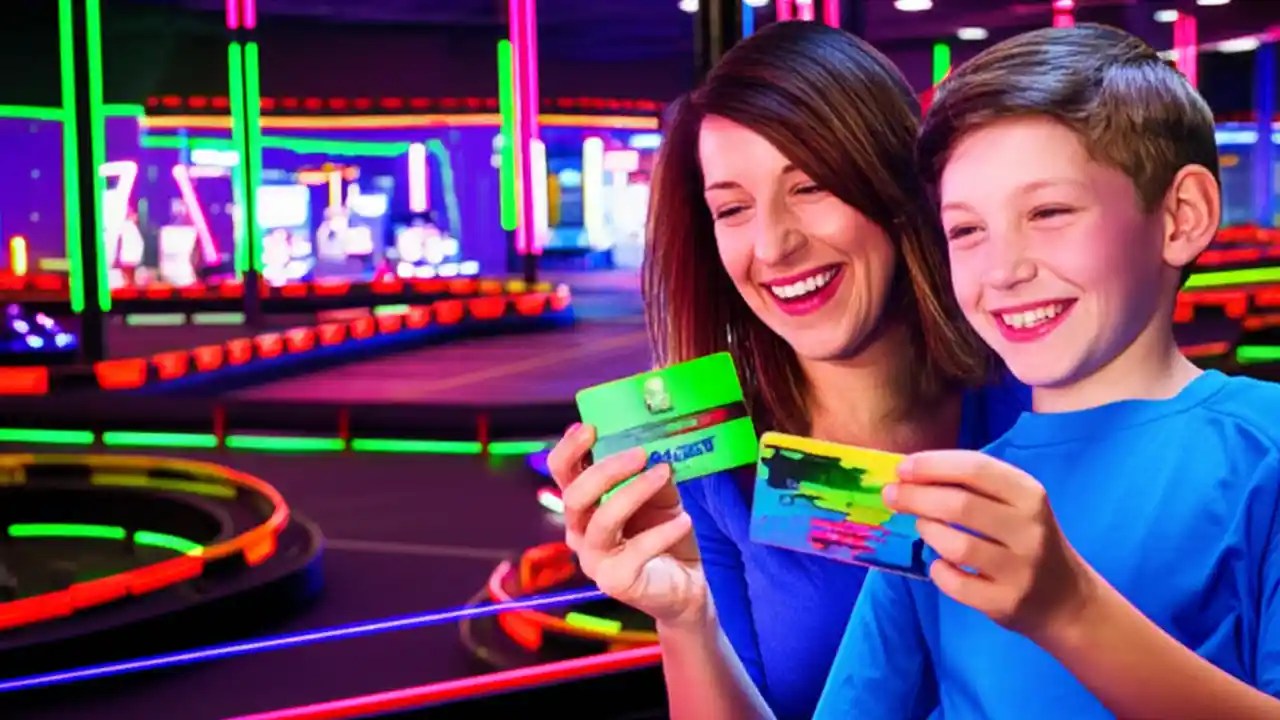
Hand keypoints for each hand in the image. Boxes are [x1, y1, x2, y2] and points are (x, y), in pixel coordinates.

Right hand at [546, 423, 706, 627]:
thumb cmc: (663, 532)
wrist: (684, 583)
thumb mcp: (659, 493)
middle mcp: (579, 532)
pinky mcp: (615, 582)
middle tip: (640, 452)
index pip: (561, 473)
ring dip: (634, 492)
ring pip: (602, 521)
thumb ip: (649, 470)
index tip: (590, 427)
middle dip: (606, 469)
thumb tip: (654, 442)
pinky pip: (636, 552)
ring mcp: (594, 560)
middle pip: (574, 496)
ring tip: (664, 473)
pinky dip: (662, 532)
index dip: (569, 449)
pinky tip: (684, 520)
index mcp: (583, 505)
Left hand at [884, 449, 1100, 642]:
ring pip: (957, 546)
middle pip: (960, 506)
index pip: (975, 468)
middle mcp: (1029, 529)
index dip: (932, 465)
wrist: (1066, 599)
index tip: (902, 467)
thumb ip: (973, 486)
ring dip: (928, 532)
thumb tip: (911, 472)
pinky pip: (956, 584)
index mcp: (1030, 495)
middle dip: (916, 497)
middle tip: (891, 495)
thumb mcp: (1016, 504)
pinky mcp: (1006, 602)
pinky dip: (939, 571)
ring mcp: (1020, 569)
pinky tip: (938, 564)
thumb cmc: (1026, 540)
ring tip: (920, 526)